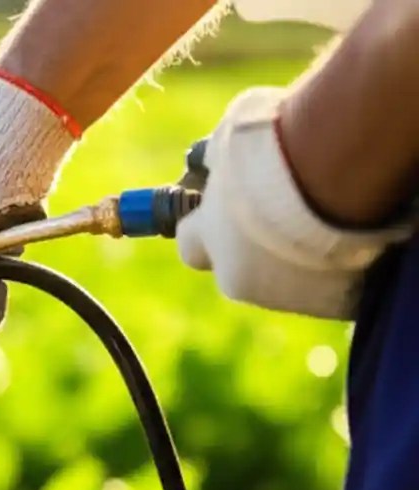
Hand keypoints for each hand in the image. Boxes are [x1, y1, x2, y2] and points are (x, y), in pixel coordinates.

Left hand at [176, 87, 409, 319]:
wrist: (340, 165)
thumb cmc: (279, 138)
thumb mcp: (232, 133)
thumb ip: (219, 155)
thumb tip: (210, 155)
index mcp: (206, 238)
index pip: (190, 244)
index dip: (205, 226)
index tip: (218, 210)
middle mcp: (237, 277)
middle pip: (236, 268)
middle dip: (251, 247)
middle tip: (284, 212)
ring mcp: (286, 295)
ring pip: (283, 282)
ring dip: (296, 258)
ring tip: (327, 217)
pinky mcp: (332, 303)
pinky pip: (329, 288)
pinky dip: (337, 269)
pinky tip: (352, 236)